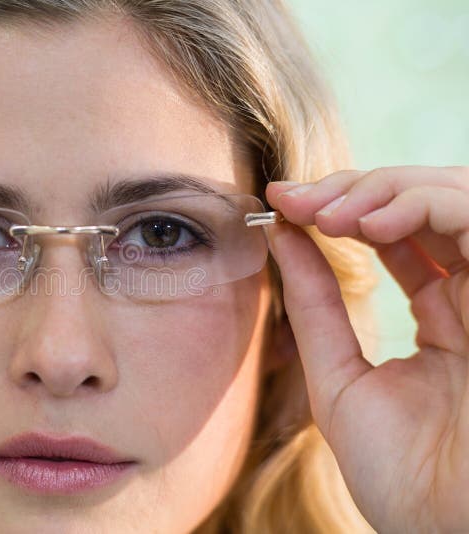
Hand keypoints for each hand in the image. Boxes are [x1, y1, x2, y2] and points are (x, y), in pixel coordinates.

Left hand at [264, 166, 468, 532]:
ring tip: (327, 213)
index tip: (280, 203)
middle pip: (421, 202)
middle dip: (352, 189)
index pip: (397, 232)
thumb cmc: (401, 472)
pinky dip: (422, 203)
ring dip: (383, 189)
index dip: (339, 208)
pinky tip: (368, 223)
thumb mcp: (338, 377)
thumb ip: (315, 306)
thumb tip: (280, 237)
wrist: (444, 528)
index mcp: (444, 314)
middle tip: (295, 199)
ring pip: (452, 195)